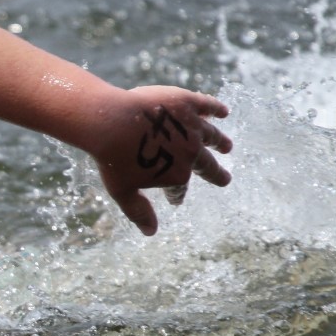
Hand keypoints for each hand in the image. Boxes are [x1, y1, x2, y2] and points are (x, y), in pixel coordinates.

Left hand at [93, 85, 232, 235]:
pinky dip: (216, 109)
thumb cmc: (112, 158)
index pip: (180, 188)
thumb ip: (138, 212)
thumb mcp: (123, 191)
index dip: (177, 194)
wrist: (108, 122)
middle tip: (225, 179)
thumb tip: (150, 233)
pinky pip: (207, 106)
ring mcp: (191, 127)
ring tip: (227, 146)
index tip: (175, 197)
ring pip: (211, 136)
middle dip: (216, 174)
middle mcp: (190, 152)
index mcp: (177, 175)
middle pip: (207, 165)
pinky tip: (222, 112)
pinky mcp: (186, 102)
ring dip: (219, 142)